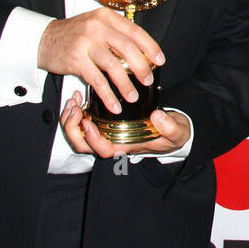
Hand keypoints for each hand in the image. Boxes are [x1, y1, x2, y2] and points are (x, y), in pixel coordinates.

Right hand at [38, 8, 165, 114]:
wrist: (43, 40)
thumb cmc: (74, 34)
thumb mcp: (96, 25)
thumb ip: (116, 34)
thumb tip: (142, 52)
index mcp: (106, 17)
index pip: (135, 31)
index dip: (150, 47)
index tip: (159, 61)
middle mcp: (97, 27)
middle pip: (127, 48)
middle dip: (141, 67)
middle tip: (148, 80)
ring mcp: (86, 43)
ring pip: (113, 66)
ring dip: (126, 84)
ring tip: (133, 96)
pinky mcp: (76, 60)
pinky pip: (97, 80)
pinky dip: (108, 95)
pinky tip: (114, 104)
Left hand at [59, 91, 191, 157]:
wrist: (175, 130)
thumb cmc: (173, 134)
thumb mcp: (176, 131)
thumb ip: (169, 127)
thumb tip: (157, 117)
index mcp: (127, 147)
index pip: (103, 150)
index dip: (92, 139)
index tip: (89, 122)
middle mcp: (113, 142)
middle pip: (84, 146)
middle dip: (72, 129)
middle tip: (73, 109)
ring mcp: (108, 133)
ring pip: (80, 135)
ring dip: (71, 119)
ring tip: (73, 101)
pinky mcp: (107, 123)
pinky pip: (84, 123)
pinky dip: (77, 112)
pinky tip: (80, 97)